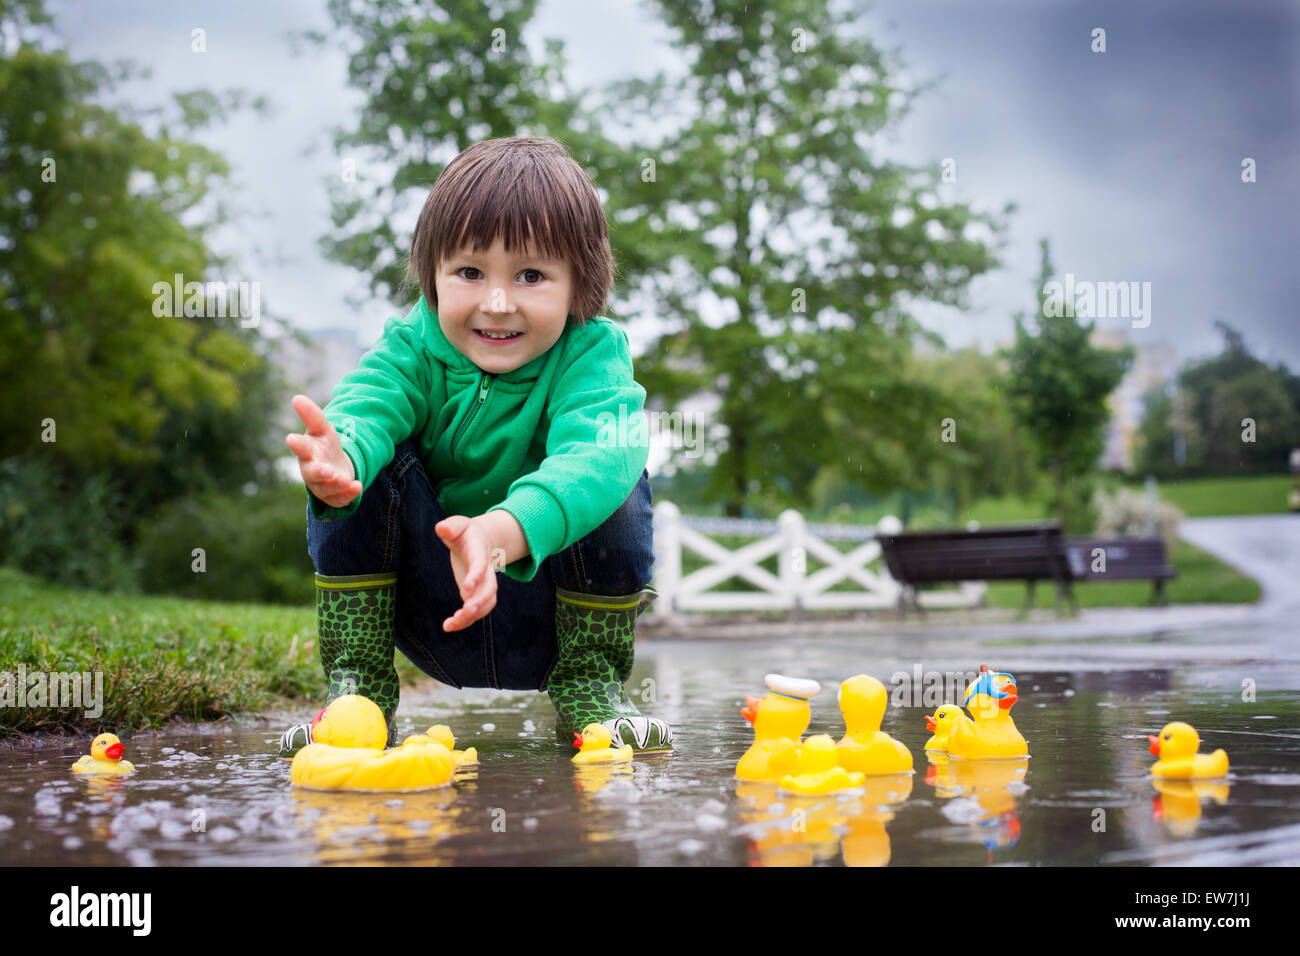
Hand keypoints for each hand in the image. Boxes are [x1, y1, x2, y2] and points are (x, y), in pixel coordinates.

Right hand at [286, 394, 361, 507]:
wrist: (335, 466)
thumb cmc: (323, 445)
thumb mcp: (322, 428)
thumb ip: (312, 415)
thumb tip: (297, 398)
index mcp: (307, 452)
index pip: (300, 447)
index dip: (297, 443)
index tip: (291, 438)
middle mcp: (312, 470)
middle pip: (312, 473)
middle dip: (319, 472)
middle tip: (326, 470)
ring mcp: (322, 485)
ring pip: (327, 488)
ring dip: (336, 484)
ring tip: (344, 478)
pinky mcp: (333, 496)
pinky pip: (340, 499)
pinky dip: (349, 494)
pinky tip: (357, 486)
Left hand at [435, 515, 500, 630]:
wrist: (480, 540)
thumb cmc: (465, 532)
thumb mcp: (458, 525)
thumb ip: (451, 526)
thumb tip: (441, 528)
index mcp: (480, 553)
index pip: (480, 565)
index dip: (475, 577)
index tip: (466, 590)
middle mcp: (486, 571)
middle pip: (489, 589)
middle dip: (478, 602)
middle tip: (464, 613)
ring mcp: (483, 584)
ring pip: (485, 604)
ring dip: (471, 617)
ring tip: (451, 625)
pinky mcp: (477, 594)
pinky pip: (477, 611)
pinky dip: (466, 621)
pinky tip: (450, 626)